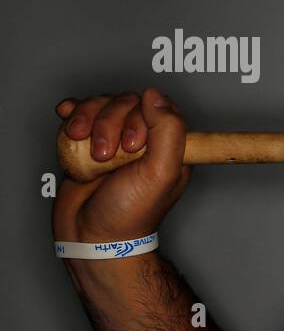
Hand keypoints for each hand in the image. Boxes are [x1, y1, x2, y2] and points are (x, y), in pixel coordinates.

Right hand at [51, 87, 191, 243]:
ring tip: (85, 149)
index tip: (132, 147)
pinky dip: (71, 113)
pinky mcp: (86, 144)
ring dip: (87, 121)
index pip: (157, 106)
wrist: (91, 236)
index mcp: (169, 146)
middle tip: (105, 156)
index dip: (140, 118)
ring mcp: (113, 140)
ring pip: (100, 105)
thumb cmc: (130, 214)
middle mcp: (143, 141)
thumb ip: (168, 130)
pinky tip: (67, 120)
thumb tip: (155, 94)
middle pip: (124, 102)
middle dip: (108, 124)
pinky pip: (78, 114)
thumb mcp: (161, 173)